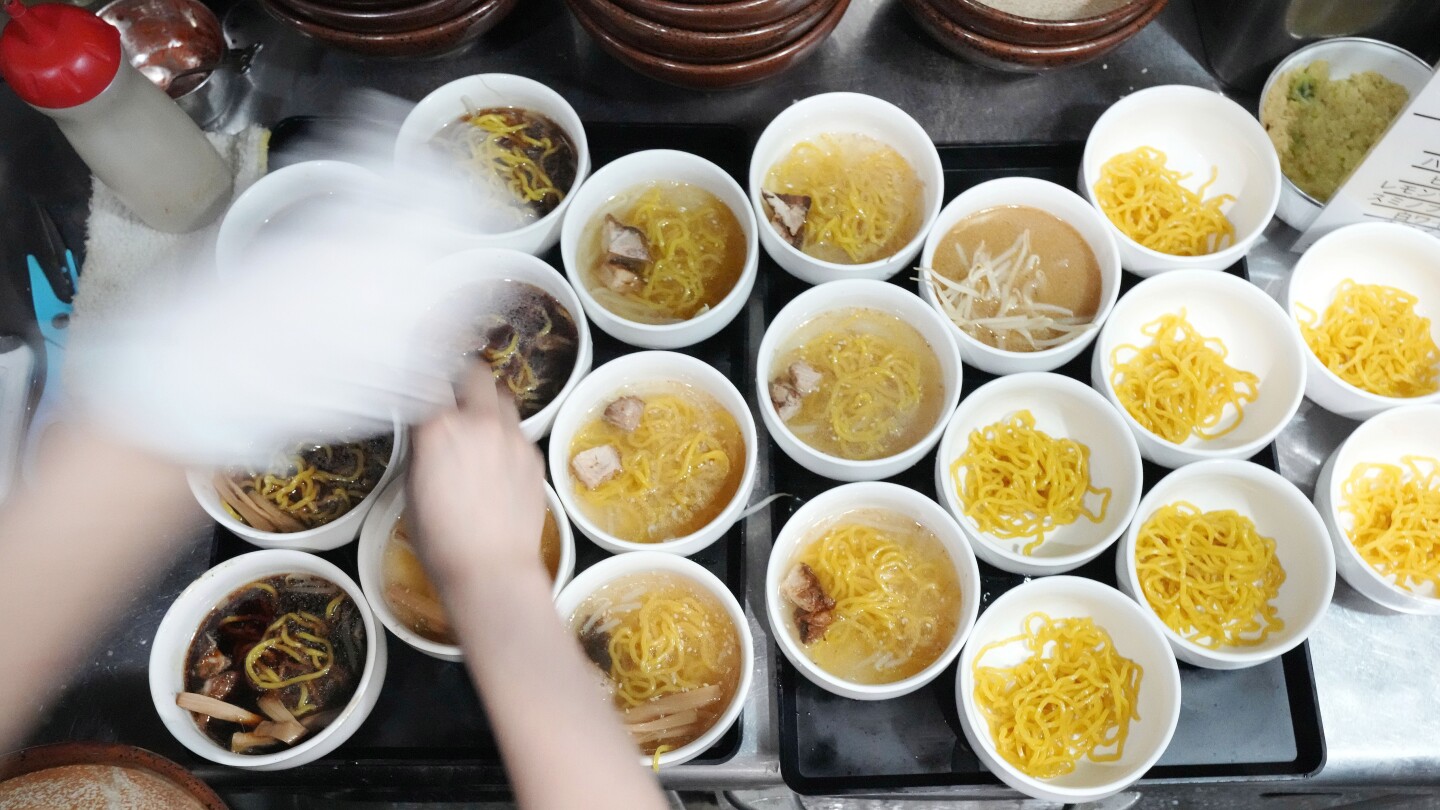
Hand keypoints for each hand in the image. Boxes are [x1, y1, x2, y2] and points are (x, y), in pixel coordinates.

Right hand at [406, 366, 546, 586]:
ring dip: (488, 405)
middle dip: (463, 380)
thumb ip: (422, 448)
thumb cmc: (441, 539)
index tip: (420, 390)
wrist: (493, 569)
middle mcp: (480, 422)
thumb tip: (428, 433)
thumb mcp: (412, 489)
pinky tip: (498, 463)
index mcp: (439, 427)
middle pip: (475, 374)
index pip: (429, 381)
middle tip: (453, 399)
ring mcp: (513, 437)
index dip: (424, 383)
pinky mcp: (535, 457)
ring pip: (503, 400)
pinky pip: (518, 433)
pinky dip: (506, 437)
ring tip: (478, 429)